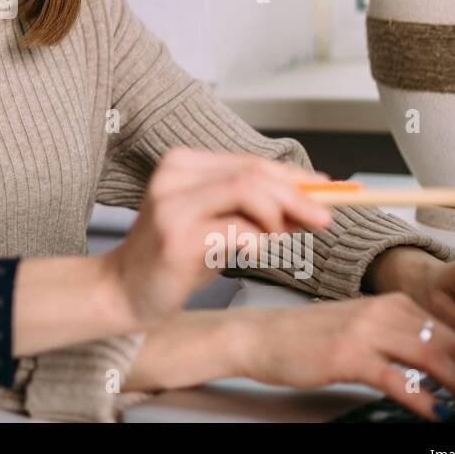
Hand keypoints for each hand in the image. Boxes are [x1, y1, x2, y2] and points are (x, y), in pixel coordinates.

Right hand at [102, 147, 333, 329]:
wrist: (124, 291)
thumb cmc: (172, 259)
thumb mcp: (218, 225)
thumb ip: (255, 210)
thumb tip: (312, 202)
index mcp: (181, 163)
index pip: (251, 162)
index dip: (295, 177)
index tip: (330, 191)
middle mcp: (173, 175)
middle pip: (253, 173)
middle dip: (299, 195)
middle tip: (324, 218)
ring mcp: (172, 204)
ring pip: (248, 192)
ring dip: (278, 218)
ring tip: (278, 240)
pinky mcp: (176, 237)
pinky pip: (237, 230)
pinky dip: (258, 243)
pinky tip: (253, 255)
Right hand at [227, 294, 454, 420]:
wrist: (259, 335)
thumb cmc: (304, 337)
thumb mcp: (359, 328)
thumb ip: (397, 338)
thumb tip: (440, 366)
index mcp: (389, 302)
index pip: (451, 331)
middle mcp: (383, 311)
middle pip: (451, 343)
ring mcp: (366, 332)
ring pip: (434, 358)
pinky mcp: (349, 355)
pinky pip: (398, 379)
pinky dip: (425, 399)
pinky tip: (439, 413)